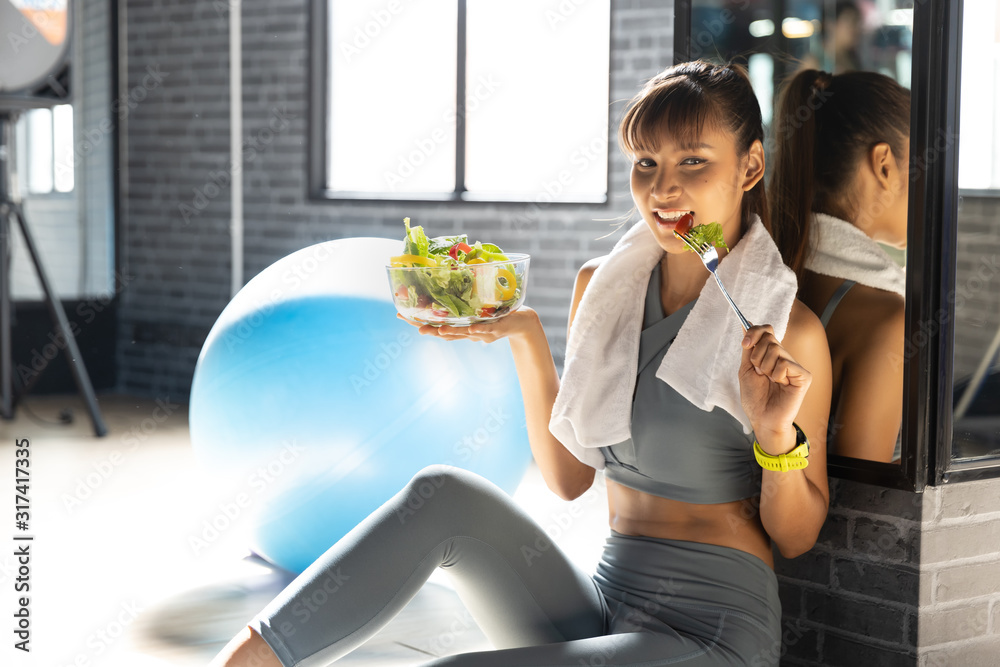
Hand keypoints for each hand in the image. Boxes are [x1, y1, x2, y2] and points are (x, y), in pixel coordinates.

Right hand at [396, 307, 536, 343]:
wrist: (522, 324)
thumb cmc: (497, 313)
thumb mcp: (477, 305)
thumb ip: (463, 296)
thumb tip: (448, 274)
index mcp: (460, 325)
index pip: (435, 323)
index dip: (418, 320)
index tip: (400, 313)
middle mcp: (467, 331)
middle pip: (444, 332)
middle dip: (428, 329)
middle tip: (412, 324)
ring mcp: (482, 332)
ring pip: (463, 333)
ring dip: (450, 332)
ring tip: (438, 330)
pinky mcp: (497, 328)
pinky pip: (487, 329)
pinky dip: (478, 329)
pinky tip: (471, 328)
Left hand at [738, 324, 811, 453]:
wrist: (762, 419)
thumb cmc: (755, 398)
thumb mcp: (746, 369)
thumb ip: (749, 348)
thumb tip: (746, 323)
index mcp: (771, 355)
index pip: (767, 330)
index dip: (754, 332)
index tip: (745, 344)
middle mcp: (784, 357)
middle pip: (769, 338)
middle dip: (756, 356)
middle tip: (759, 373)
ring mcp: (795, 366)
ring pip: (776, 350)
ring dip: (765, 367)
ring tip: (768, 381)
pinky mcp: (804, 376)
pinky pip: (785, 364)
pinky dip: (776, 375)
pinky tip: (780, 385)